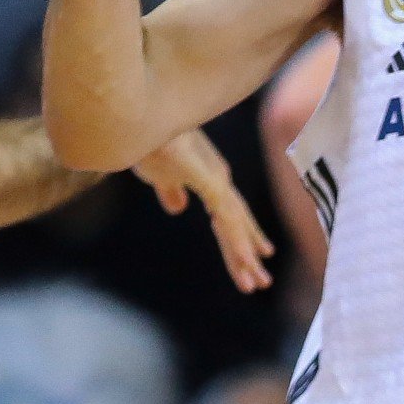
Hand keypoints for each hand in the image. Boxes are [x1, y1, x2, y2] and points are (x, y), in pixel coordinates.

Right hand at [133, 129, 274, 292]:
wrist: (140, 120)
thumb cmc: (147, 141)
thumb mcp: (158, 174)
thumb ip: (169, 190)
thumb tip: (178, 208)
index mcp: (208, 177)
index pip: (229, 214)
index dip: (242, 237)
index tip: (258, 258)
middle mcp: (218, 177)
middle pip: (237, 222)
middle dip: (248, 253)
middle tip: (262, 283)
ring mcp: (216, 177)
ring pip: (235, 224)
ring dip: (244, 255)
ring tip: (257, 283)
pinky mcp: (210, 178)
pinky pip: (227, 216)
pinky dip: (238, 240)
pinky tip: (248, 259)